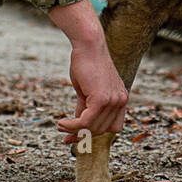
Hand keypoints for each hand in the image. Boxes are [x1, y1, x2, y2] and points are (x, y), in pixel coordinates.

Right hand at [47, 0, 127, 144]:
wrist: (88, 45)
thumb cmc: (86, 63)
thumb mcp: (87, 91)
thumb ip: (85, 109)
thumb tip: (76, 127)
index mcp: (120, 99)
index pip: (112, 127)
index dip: (95, 133)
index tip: (77, 137)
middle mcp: (120, 101)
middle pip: (101, 130)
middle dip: (82, 134)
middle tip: (65, 135)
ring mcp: (113, 101)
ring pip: (92, 127)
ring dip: (74, 130)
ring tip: (61, 126)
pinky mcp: (102, 99)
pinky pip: (86, 121)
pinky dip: (73, 126)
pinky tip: (63, 123)